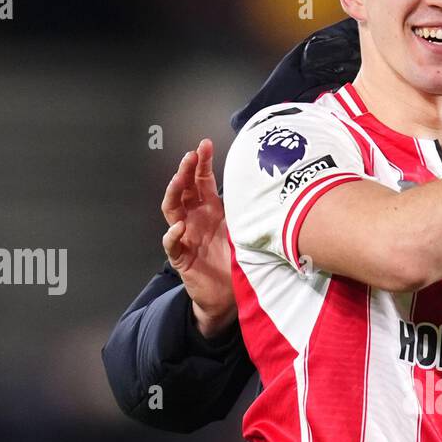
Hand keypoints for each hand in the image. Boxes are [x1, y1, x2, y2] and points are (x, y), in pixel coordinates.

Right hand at [161, 137, 236, 338]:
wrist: (228, 296)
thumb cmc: (236, 262)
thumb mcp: (245, 231)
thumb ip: (249, 212)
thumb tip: (270, 188)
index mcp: (209, 210)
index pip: (201, 180)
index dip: (201, 162)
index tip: (205, 144)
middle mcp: (195, 219)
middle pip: (183, 189)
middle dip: (185, 170)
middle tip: (190, 156)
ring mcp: (185, 236)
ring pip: (171, 209)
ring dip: (173, 193)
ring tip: (179, 180)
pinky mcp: (181, 257)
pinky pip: (172, 243)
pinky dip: (173, 234)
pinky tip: (179, 227)